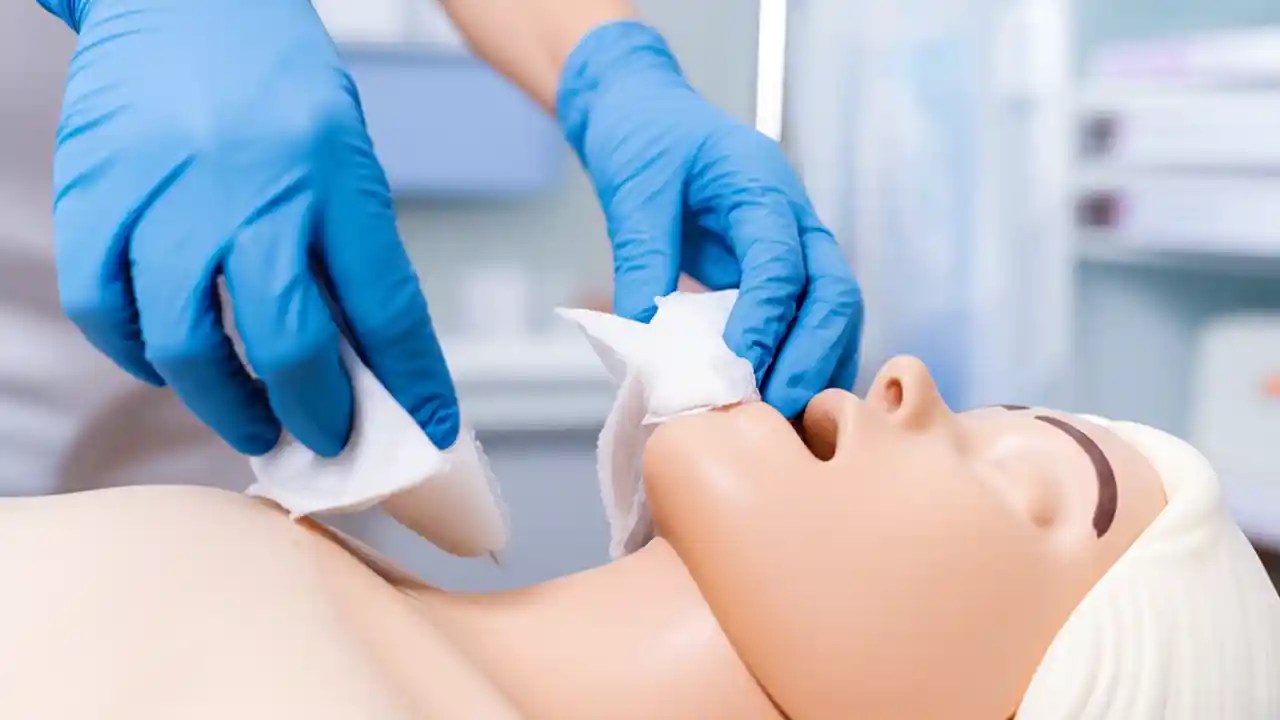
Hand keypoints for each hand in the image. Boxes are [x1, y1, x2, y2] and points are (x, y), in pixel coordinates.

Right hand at [42, 0, 458, 454]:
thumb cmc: (273, 82)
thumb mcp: (341, 153)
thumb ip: (347, 249)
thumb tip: (362, 358)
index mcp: (333, 176)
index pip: (386, 306)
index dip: (411, 382)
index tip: (428, 428)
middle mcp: (252, 191)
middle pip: (286, 340)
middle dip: (314, 412)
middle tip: (324, 439)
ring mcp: (165, 196)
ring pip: (186, 341)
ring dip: (224, 403)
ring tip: (253, 421)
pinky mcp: (95, 196)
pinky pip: (105, 308)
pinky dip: (135, 353)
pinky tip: (167, 362)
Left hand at [557, 21, 862, 418]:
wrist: (645, 112)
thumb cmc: (643, 138)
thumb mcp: (634, 191)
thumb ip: (643, 258)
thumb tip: (646, 340)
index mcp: (762, 184)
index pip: (782, 261)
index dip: (766, 319)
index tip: (739, 368)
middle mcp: (795, 217)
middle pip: (835, 292)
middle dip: (811, 356)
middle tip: (773, 410)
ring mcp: (797, 245)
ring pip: (835, 314)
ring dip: (818, 368)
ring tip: (785, 422)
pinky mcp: (784, 273)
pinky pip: (810, 322)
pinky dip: (805, 364)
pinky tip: (783, 404)